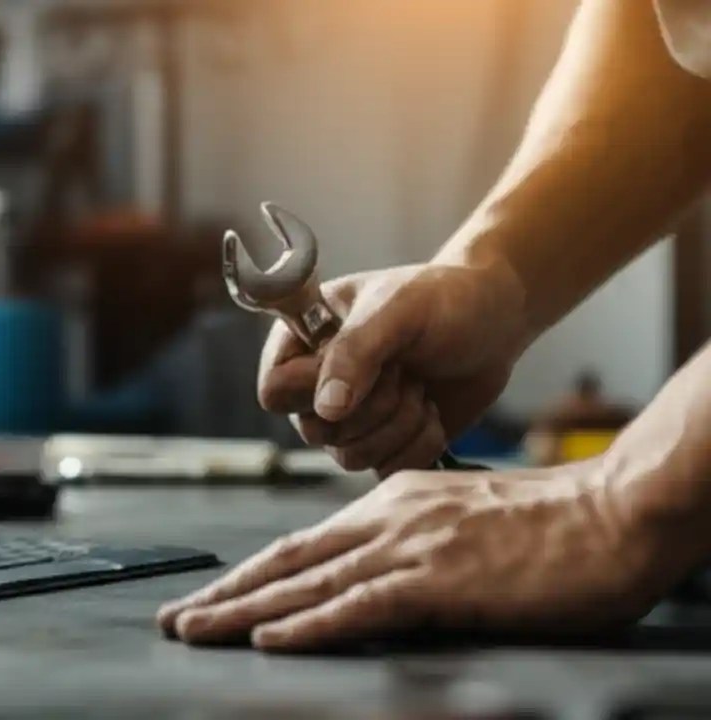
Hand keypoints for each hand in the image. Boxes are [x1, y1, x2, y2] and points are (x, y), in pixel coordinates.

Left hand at [156, 462, 696, 650]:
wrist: (615, 513)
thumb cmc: (552, 525)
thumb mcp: (464, 522)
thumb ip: (415, 542)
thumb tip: (379, 575)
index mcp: (393, 503)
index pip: (304, 544)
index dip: (252, 573)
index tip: (214, 595)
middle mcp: (388, 519)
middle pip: (288, 562)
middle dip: (226, 593)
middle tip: (177, 618)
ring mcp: (411, 548)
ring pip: (308, 584)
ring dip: (244, 611)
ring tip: (195, 631)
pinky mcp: (440, 580)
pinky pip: (359, 606)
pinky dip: (309, 625)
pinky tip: (268, 639)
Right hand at [259, 263, 525, 476]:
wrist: (496, 321)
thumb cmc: (443, 300)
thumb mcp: (397, 310)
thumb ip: (355, 353)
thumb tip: (325, 409)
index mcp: (303, 341)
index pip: (276, 390)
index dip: (314, 388)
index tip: (366, 364)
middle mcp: (318, 385)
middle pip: (315, 431)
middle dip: (373, 407)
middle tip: (405, 371)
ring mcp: (350, 419)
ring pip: (351, 457)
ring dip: (399, 425)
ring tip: (421, 388)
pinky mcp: (385, 444)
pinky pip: (385, 470)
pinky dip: (419, 445)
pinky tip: (433, 412)